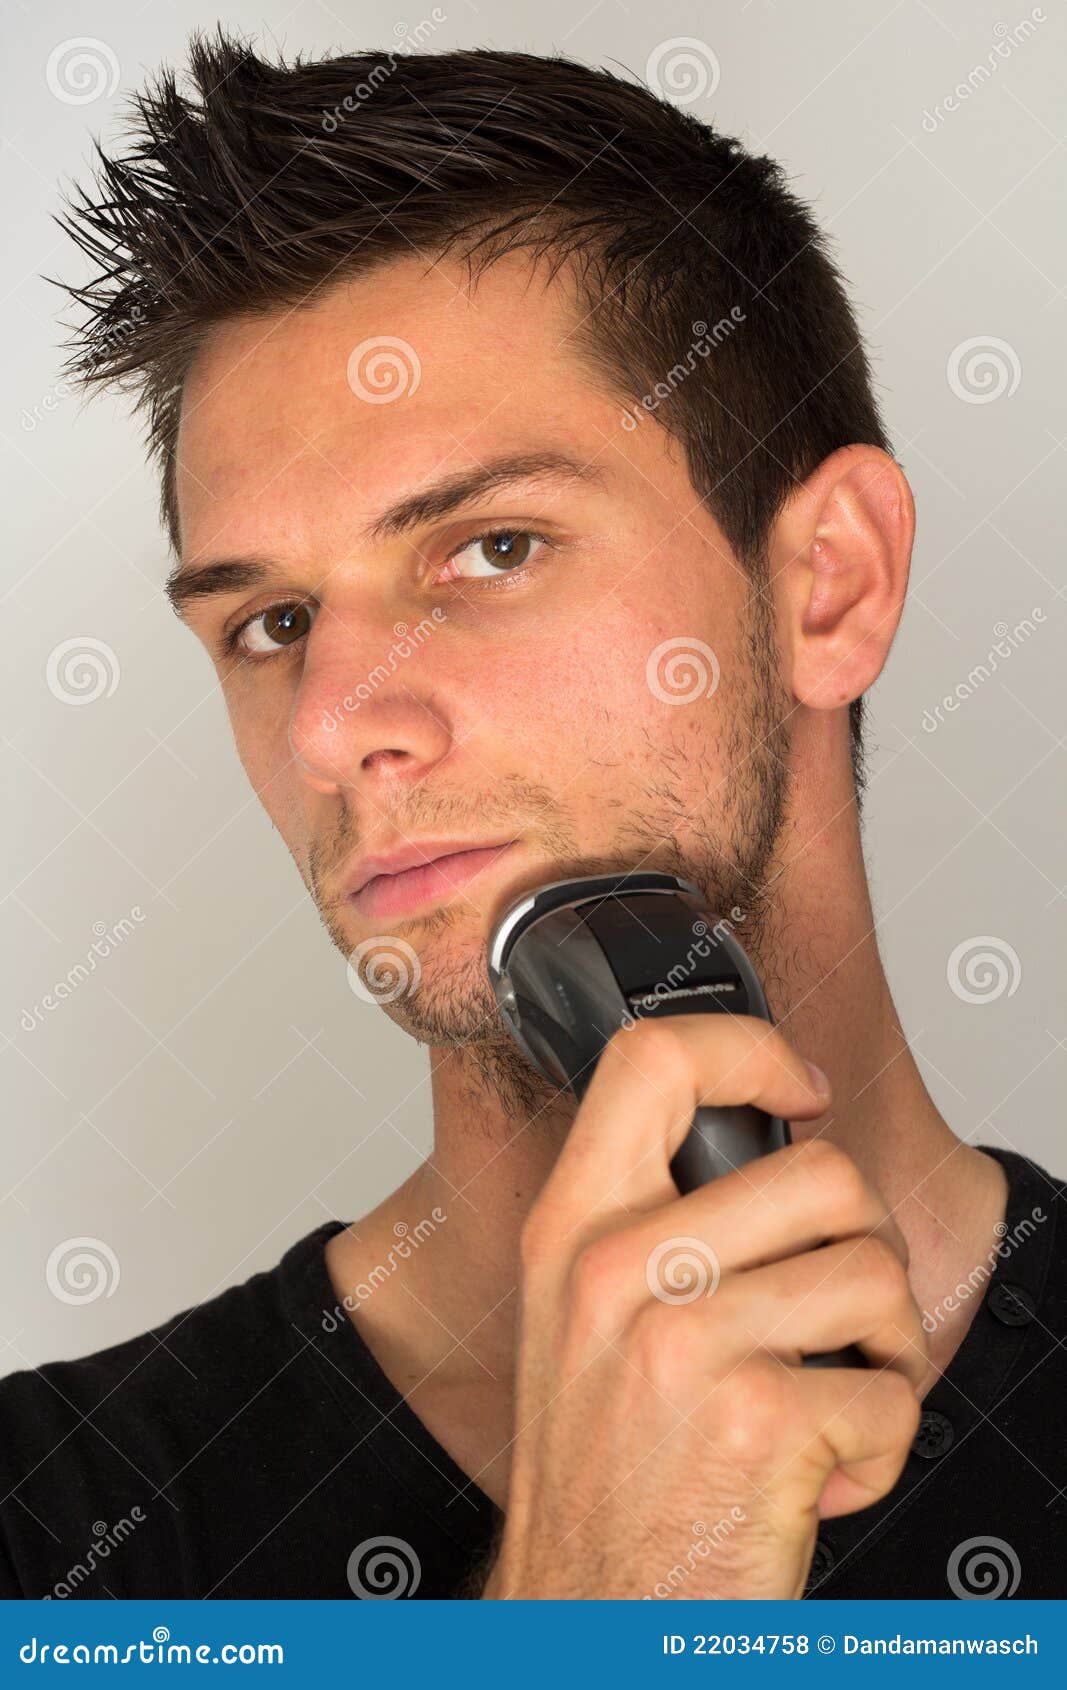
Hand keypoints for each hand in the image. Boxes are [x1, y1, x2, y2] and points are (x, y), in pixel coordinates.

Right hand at [483, 1015, 925, 1599]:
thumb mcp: (581, 1318)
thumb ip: (650, 1222)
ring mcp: (684, 1342)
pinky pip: (890, 1391)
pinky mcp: (757, 1420)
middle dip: (868, 1243)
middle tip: (842, 1308)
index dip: (748, 1047)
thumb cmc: (602, 1470)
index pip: (652, 1060)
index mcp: (572, 1228)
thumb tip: (768, 1144)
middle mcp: (617, 1271)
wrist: (590, 1613)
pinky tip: (817, 1475)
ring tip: (835, 1396)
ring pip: (874, 1275)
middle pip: (820, 1170)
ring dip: (887, 1350)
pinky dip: (880, 1446)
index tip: (798, 1089)